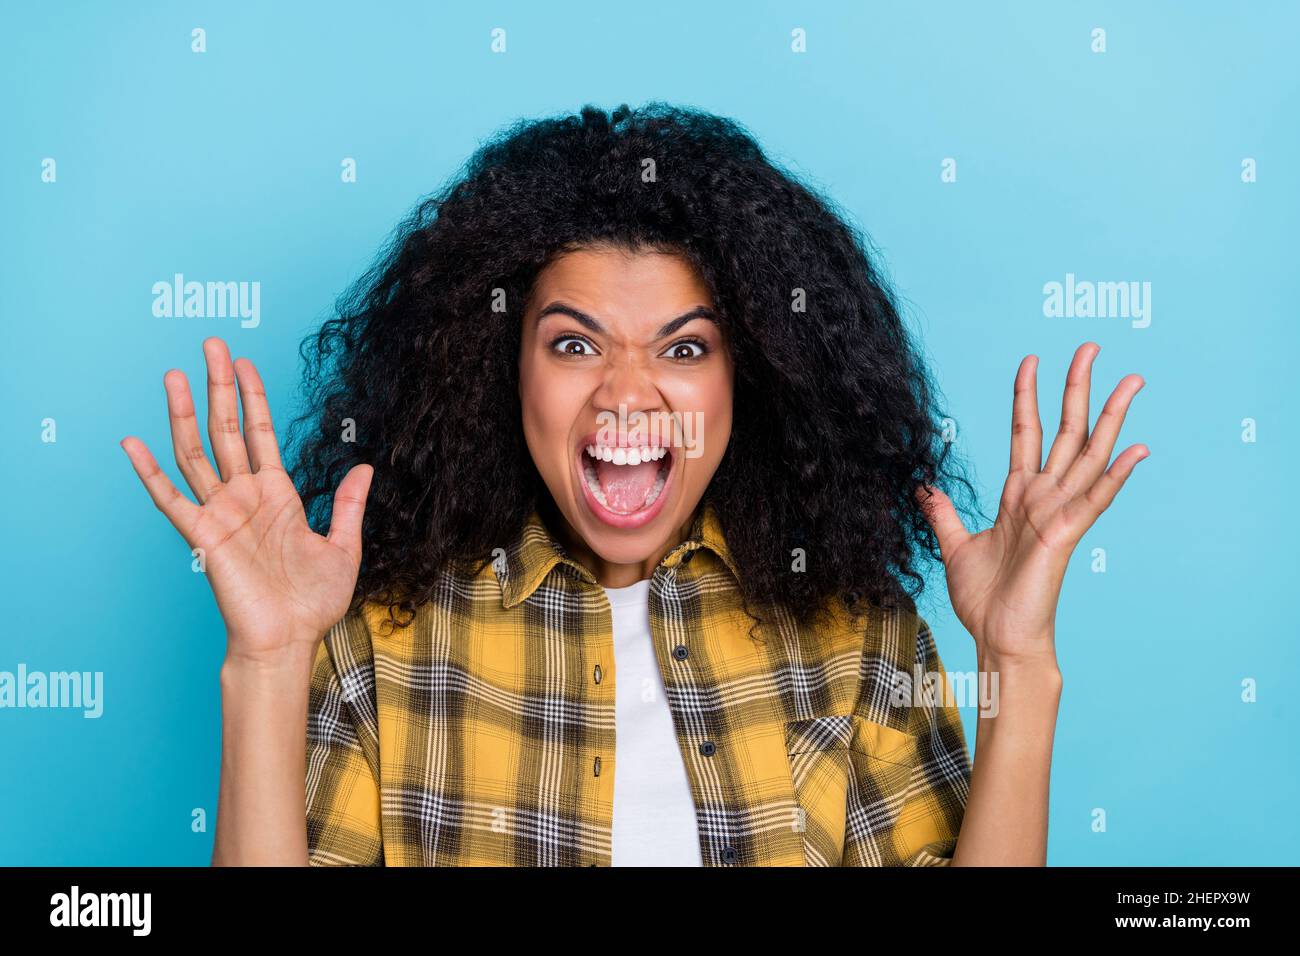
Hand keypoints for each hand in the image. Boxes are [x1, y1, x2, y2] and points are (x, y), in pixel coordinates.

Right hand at [120, 337, 372, 663]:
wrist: (289, 642)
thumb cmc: (313, 602)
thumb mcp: (344, 547)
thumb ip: (349, 505)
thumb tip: (364, 466)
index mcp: (277, 495)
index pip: (261, 433)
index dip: (253, 397)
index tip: (244, 362)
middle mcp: (245, 497)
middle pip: (226, 430)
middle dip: (218, 387)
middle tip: (211, 344)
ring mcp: (221, 513)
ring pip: (196, 452)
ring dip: (183, 413)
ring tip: (174, 374)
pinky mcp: (202, 537)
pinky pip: (169, 499)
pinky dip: (149, 472)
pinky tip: (131, 443)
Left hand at [916, 342, 1146, 668]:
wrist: (998, 636)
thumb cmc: (984, 599)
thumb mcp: (956, 546)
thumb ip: (945, 514)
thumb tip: (926, 488)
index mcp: (1018, 496)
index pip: (1026, 432)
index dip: (1027, 395)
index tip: (1031, 359)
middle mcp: (1043, 497)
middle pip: (1067, 430)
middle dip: (1077, 387)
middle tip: (1091, 347)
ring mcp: (1058, 513)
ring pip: (1090, 454)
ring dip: (1111, 417)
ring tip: (1132, 380)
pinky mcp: (1066, 535)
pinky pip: (1095, 499)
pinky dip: (1117, 475)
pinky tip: (1138, 449)